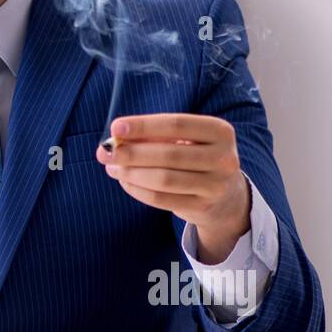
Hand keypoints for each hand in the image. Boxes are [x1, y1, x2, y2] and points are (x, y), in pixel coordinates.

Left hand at [96, 114, 250, 263]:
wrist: (226, 196)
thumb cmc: (196, 157)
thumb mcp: (185, 140)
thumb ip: (155, 136)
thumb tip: (116, 138)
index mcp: (220, 131)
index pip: (176, 124)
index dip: (144, 126)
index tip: (115, 128)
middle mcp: (224, 158)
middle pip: (168, 154)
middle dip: (131, 152)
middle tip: (105, 151)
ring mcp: (216, 186)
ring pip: (164, 179)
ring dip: (131, 172)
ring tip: (111, 166)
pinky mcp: (203, 207)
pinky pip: (162, 199)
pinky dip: (138, 189)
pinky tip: (124, 181)